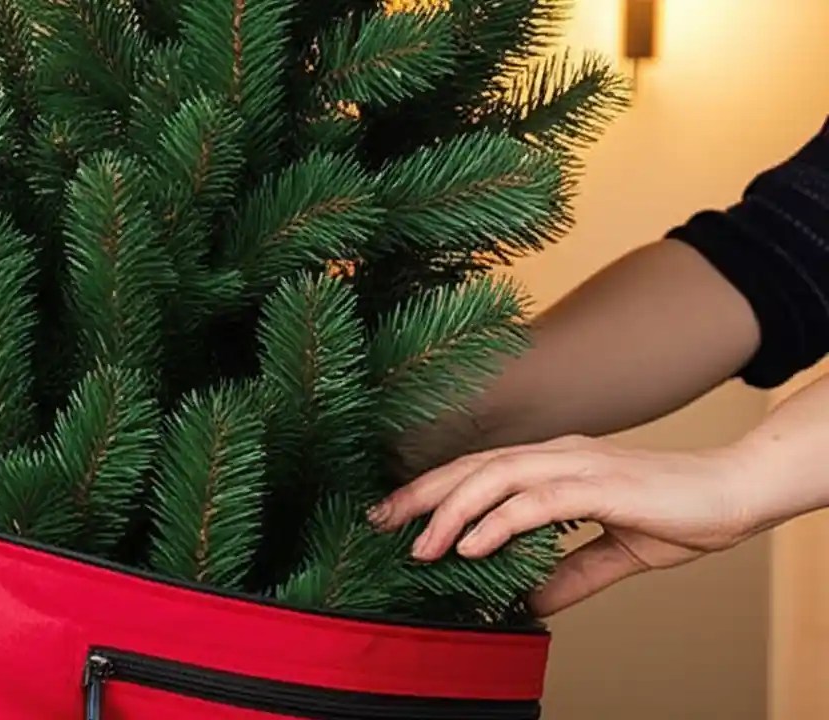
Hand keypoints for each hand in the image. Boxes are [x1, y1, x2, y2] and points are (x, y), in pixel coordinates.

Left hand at [368, 435, 768, 615]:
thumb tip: (528, 601)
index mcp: (556, 464)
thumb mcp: (612, 552)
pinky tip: (471, 546)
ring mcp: (578, 465)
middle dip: (421, 494)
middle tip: (379, 522)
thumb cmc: (679, 515)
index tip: (395, 516)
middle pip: (473, 467)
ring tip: (421, 547)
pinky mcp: (600, 485)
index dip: (434, 490)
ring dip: (452, 512)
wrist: (736, 494)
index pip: (480, 471)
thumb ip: (569, 573)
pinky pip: (536, 502)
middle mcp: (558, 455)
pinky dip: (498, 521)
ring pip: (495, 478)